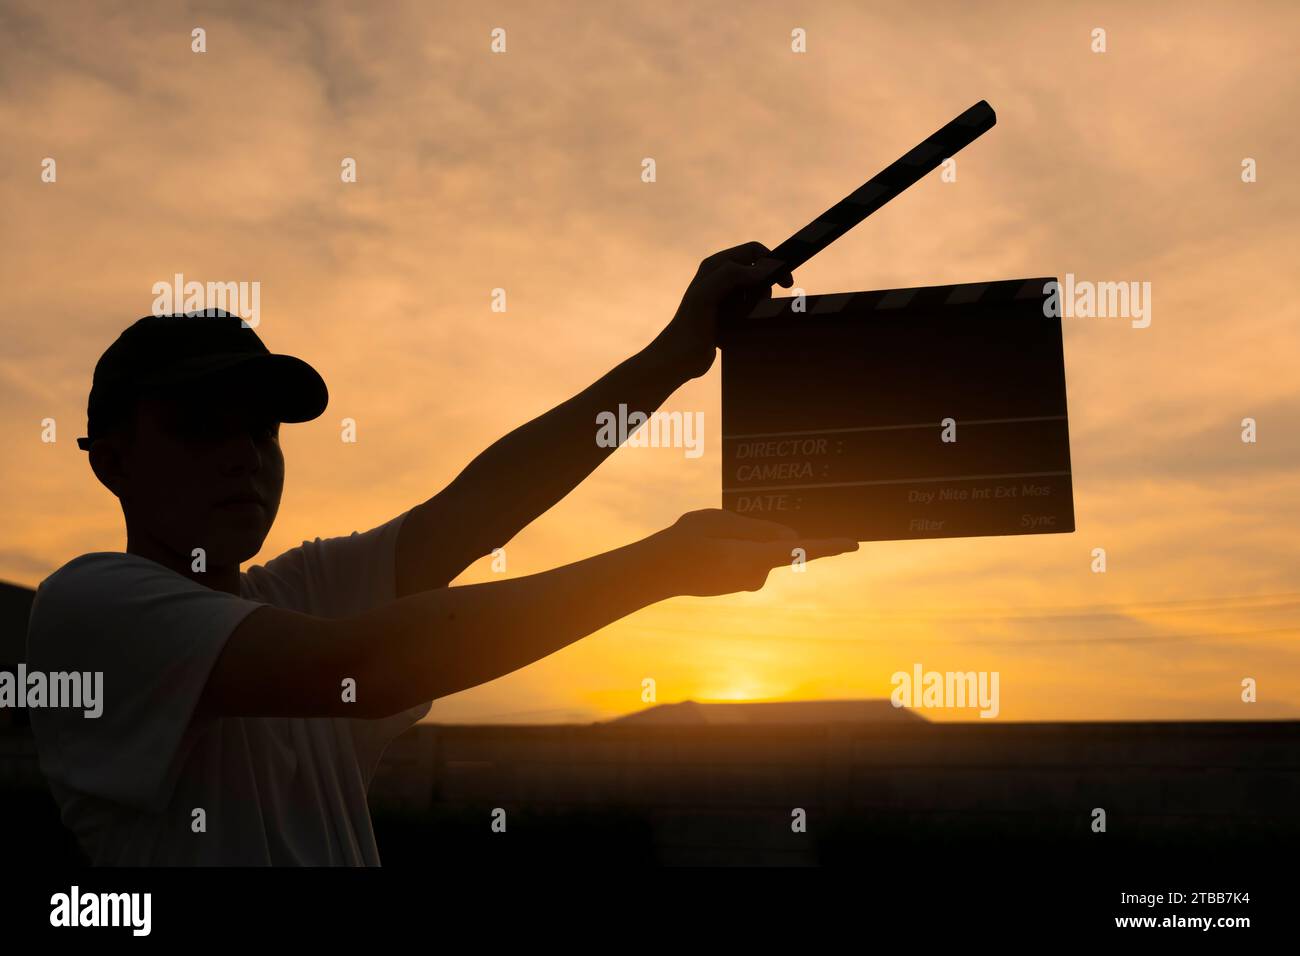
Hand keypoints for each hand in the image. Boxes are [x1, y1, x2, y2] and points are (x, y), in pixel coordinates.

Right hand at [645, 508, 856, 597]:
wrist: (657, 572)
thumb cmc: (687, 541)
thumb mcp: (722, 521)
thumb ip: (759, 528)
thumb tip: (791, 537)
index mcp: (754, 558)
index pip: (800, 550)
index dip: (829, 546)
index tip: (854, 544)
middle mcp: (755, 575)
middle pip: (774, 543)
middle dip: (756, 530)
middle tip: (719, 530)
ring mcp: (746, 583)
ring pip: (759, 549)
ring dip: (742, 539)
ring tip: (709, 540)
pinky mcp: (738, 585)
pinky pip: (747, 559)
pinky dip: (734, 550)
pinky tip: (709, 552)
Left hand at [654, 242, 794, 379]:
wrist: (680, 357)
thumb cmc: (689, 325)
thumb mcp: (706, 295)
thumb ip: (731, 275)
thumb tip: (763, 269)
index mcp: (716, 265)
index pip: (753, 251)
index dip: (771, 262)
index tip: (785, 282)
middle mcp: (721, 277)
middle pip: (758, 273)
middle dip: (763, 289)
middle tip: (755, 307)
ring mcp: (726, 296)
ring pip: (757, 293)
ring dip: (756, 306)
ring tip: (739, 320)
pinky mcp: (729, 314)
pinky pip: (751, 310)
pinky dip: (751, 318)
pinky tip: (737, 328)